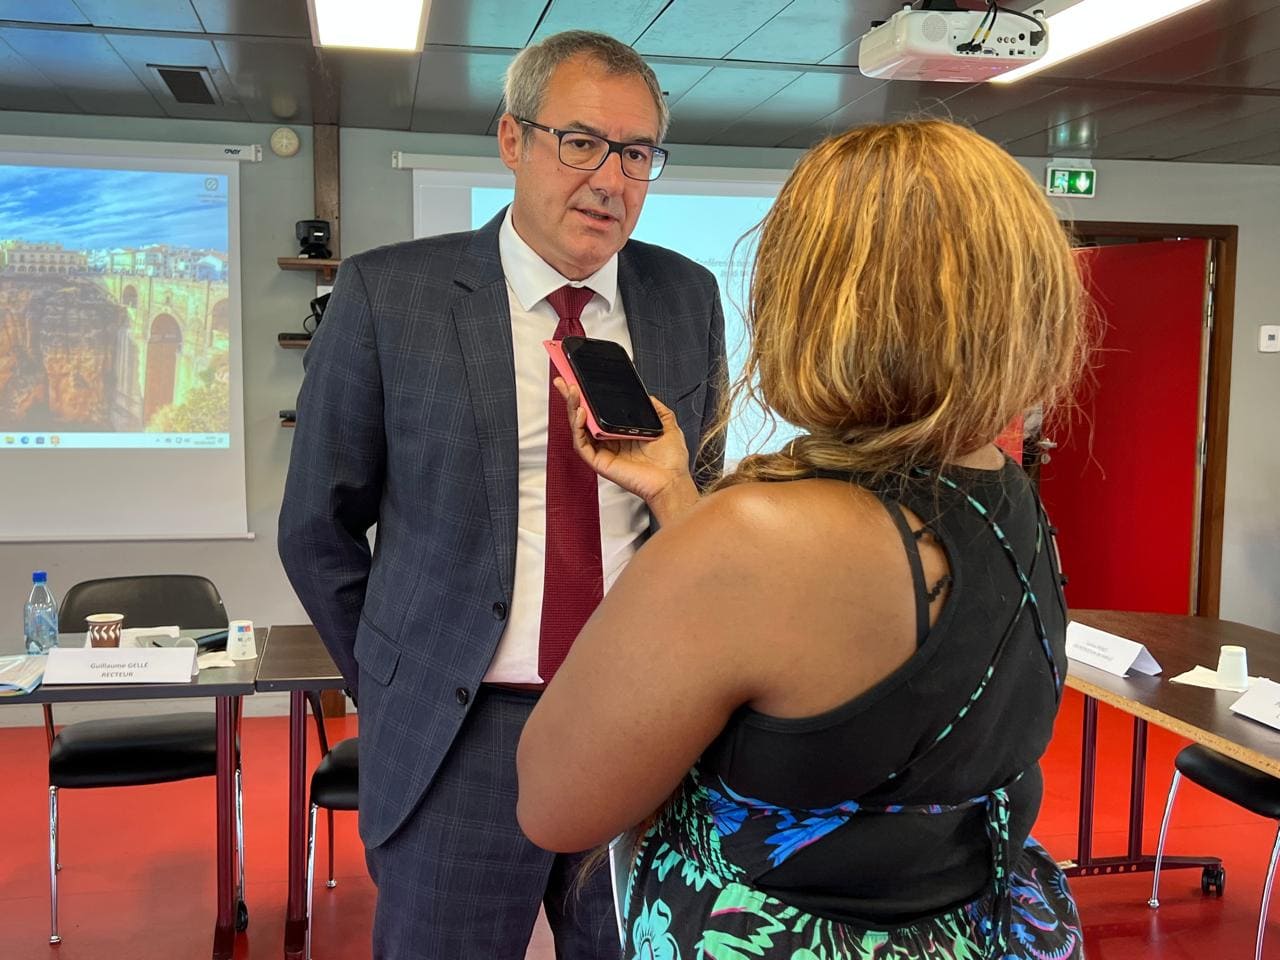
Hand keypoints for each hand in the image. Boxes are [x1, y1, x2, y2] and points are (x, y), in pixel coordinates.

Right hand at [554, 378, 699, 523]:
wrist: (672, 480)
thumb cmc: (670, 461)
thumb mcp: (667, 425)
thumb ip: (656, 409)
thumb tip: (647, 397)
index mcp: (622, 431)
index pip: (599, 411)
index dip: (588, 397)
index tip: (580, 380)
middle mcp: (610, 440)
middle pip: (584, 417)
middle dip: (572, 398)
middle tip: (565, 380)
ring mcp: (603, 450)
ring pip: (579, 428)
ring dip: (572, 408)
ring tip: (573, 392)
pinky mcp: (600, 461)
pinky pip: (582, 444)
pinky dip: (578, 429)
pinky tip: (581, 413)